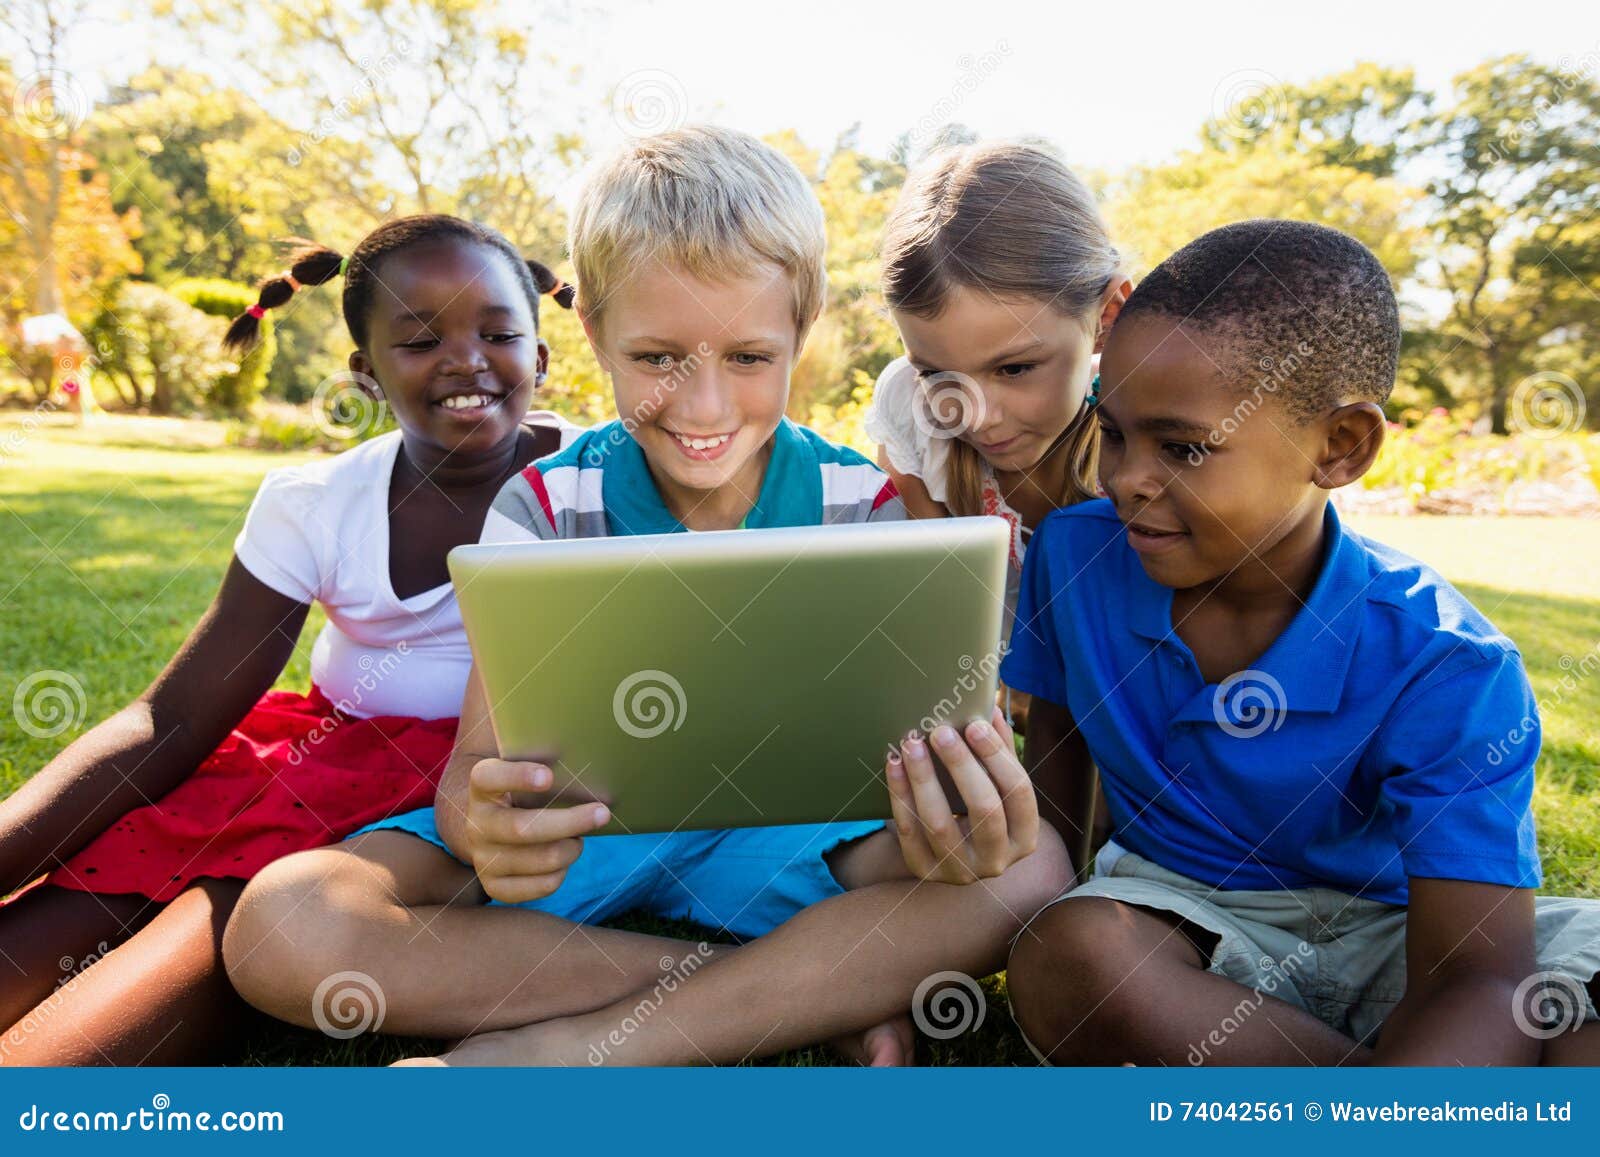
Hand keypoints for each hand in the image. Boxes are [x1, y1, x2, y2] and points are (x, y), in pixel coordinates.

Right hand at [465, 758, 609, 903]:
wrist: (491, 826)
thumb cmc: (523, 791)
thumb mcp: (526, 770)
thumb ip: (546, 759)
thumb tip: (590, 752)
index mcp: (482, 787)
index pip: (488, 778)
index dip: (517, 776)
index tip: (549, 776)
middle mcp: (476, 823)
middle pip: (522, 828)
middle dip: (569, 821)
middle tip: (602, 812)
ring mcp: (482, 857)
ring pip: (537, 859)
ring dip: (570, 849)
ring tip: (579, 839)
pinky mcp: (494, 885)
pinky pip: (538, 887)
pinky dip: (561, 873)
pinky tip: (564, 859)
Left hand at [885, 707, 1038, 883]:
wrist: (954, 856)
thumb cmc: (981, 810)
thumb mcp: (996, 786)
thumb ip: (997, 751)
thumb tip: (987, 708)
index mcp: (1025, 837)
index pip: (1018, 793)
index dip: (997, 757)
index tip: (975, 725)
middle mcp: (997, 860)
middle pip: (984, 809)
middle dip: (961, 766)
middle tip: (940, 731)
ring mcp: (960, 872)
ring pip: (940, 823)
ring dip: (923, 777)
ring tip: (912, 742)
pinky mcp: (925, 871)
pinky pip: (909, 831)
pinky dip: (900, 794)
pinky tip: (893, 763)